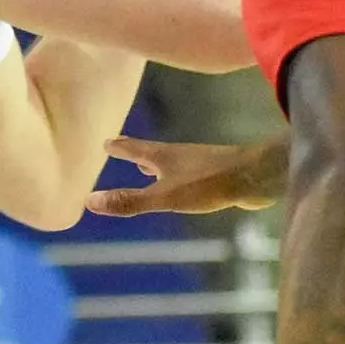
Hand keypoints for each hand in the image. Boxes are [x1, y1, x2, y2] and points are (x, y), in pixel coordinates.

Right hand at [87, 135, 285, 215]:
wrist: (255, 177)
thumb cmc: (209, 184)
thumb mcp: (164, 196)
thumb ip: (130, 201)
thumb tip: (89, 201)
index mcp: (163, 156)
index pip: (134, 148)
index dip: (119, 147)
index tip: (106, 142)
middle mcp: (179, 156)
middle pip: (151, 152)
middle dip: (135, 152)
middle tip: (122, 147)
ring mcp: (199, 164)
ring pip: (170, 162)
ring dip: (156, 164)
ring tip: (147, 167)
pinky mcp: (216, 175)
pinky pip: (188, 174)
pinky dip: (177, 177)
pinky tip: (184, 186)